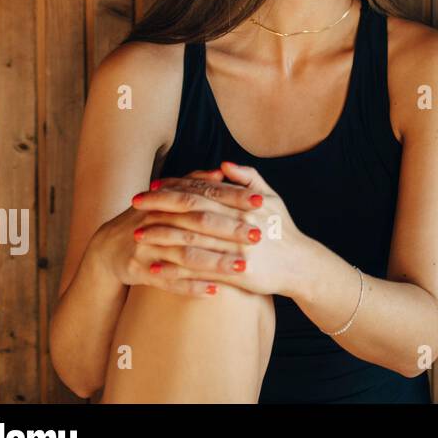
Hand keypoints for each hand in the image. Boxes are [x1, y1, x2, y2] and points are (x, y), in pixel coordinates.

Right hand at [91, 169, 254, 296]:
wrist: (108, 249)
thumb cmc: (148, 221)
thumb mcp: (168, 198)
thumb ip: (195, 183)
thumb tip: (222, 171)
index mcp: (167, 199)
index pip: (206, 194)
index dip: (234, 196)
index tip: (262, 201)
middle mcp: (155, 219)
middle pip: (197, 223)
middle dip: (229, 229)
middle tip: (257, 235)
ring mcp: (145, 246)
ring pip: (184, 254)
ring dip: (214, 262)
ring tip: (242, 268)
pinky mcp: (137, 270)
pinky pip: (167, 281)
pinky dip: (190, 287)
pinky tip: (214, 291)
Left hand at [130, 161, 314, 298]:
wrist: (302, 265)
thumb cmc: (284, 230)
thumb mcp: (273, 199)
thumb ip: (249, 179)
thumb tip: (224, 164)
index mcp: (246, 204)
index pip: (205, 190)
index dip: (177, 186)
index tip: (154, 185)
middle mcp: (240, 223)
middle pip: (193, 211)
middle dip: (161, 206)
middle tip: (135, 204)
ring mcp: (236, 249)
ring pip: (192, 240)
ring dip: (162, 236)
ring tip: (137, 234)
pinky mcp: (235, 273)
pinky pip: (199, 270)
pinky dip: (175, 268)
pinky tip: (155, 266)